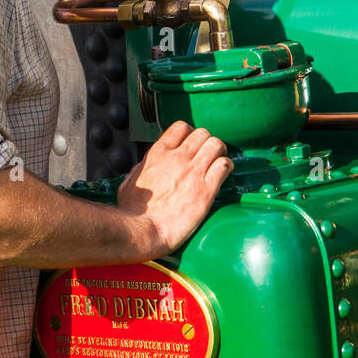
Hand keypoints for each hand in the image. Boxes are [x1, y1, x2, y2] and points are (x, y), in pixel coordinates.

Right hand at [117, 121, 232, 257]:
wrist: (144, 230)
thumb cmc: (133, 211)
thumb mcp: (130, 181)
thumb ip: (142, 169)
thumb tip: (146, 166)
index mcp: (158, 153)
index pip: (181, 127)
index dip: (190, 133)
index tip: (193, 143)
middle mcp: (178, 157)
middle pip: (202, 133)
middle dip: (207, 142)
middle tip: (208, 154)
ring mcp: (193, 171)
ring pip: (216, 145)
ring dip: (219, 151)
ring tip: (218, 161)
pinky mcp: (206, 189)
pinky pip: (224, 166)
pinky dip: (227, 167)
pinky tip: (224, 173)